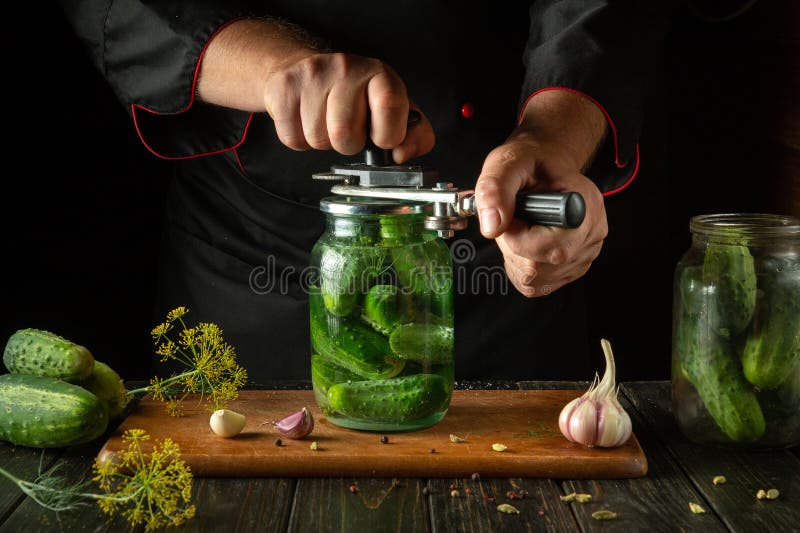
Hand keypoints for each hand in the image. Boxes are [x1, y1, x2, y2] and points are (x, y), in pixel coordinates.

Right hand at [197, 19, 433, 161]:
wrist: (304, 69)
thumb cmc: (355, 98)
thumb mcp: (394, 111)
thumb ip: (415, 136)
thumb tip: (402, 154)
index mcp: (380, 74)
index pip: (390, 106)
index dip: (387, 135)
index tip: (381, 138)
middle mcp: (347, 67)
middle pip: (345, 134)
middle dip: (348, 144)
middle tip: (348, 129)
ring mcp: (312, 75)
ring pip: (317, 139)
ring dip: (323, 143)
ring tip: (326, 122)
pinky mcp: (284, 87)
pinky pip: (293, 139)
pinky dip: (300, 140)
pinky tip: (306, 121)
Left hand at [474, 91, 608, 296]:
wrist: (544, 167)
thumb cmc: (530, 162)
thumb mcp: (507, 164)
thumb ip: (495, 190)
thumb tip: (492, 226)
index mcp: (582, 204)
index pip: (548, 246)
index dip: (516, 236)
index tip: (509, 217)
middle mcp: (591, 233)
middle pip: (539, 268)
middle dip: (511, 247)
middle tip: (512, 219)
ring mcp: (585, 253)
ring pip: (535, 280)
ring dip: (514, 257)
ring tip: (519, 227)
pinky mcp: (573, 267)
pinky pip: (537, 285)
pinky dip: (520, 268)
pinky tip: (523, 243)